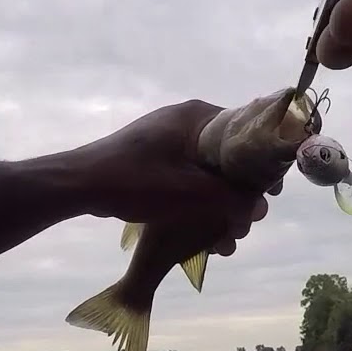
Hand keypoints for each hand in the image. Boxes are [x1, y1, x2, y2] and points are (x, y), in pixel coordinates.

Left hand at [73, 100, 285, 255]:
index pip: (247, 131)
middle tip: (243, 222)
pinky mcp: (154, 155)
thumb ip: (229, 200)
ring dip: (218, 200)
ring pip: (207, 168)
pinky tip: (199, 225)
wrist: (80, 184)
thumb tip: (260, 208)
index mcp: (197, 115)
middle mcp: (185, 119)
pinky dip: (197, 196)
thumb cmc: (135, 181)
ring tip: (222, 235)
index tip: (271, 192)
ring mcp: (167, 136)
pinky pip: (187, 173)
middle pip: (228, 154)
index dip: (263, 163)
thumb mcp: (189, 194)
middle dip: (239, 191)